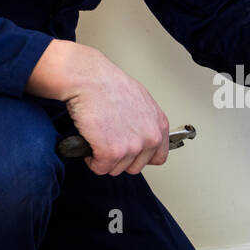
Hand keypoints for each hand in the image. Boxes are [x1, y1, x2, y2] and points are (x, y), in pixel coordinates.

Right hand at [26, 41, 168, 175]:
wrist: (89, 80)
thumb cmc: (109, 84)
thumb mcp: (140, 101)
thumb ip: (145, 122)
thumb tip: (140, 135)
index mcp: (159, 125)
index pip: (158, 157)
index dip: (140, 157)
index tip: (129, 152)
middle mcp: (150, 137)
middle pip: (135, 167)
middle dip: (119, 158)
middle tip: (107, 141)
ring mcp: (132, 146)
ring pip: (116, 169)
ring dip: (103, 157)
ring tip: (98, 137)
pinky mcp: (112, 152)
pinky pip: (100, 168)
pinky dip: (91, 159)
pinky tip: (90, 141)